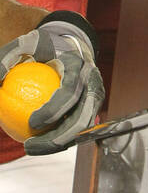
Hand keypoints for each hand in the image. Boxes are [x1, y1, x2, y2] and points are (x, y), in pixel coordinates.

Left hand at [0, 18, 103, 153]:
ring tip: (31, 148)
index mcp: (79, 65)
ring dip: (57, 144)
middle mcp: (92, 82)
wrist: (69, 45)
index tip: (31, 123)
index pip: (70, 91)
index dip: (53, 110)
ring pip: (81, 129)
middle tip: (29, 145)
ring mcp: (95, 97)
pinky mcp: (91, 107)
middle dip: (56, 139)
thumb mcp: (25, 45)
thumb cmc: (44, 47)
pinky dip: (59, 139)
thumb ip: (8, 58)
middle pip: (81, 118)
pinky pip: (76, 129)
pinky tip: (38, 144)